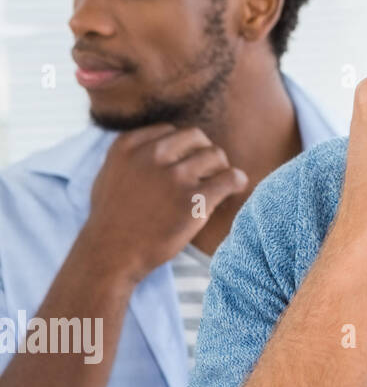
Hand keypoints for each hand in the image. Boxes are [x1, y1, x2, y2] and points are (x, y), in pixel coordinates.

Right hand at [80, 124, 248, 285]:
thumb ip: (133, 156)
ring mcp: (174, 176)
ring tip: (215, 187)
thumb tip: (160, 145)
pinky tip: (235, 189)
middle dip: (203, 152)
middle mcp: (152, 155)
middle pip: (196, 137)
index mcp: (129, 146)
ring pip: (216, 155)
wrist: (111, 255)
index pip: (170, 131)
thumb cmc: (111, 220)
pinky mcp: (194, 199)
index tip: (184, 165)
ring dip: (220, 169)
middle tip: (206, 173)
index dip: (181, 148)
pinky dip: (237, 181)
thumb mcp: (109, 175)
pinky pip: (230, 177)